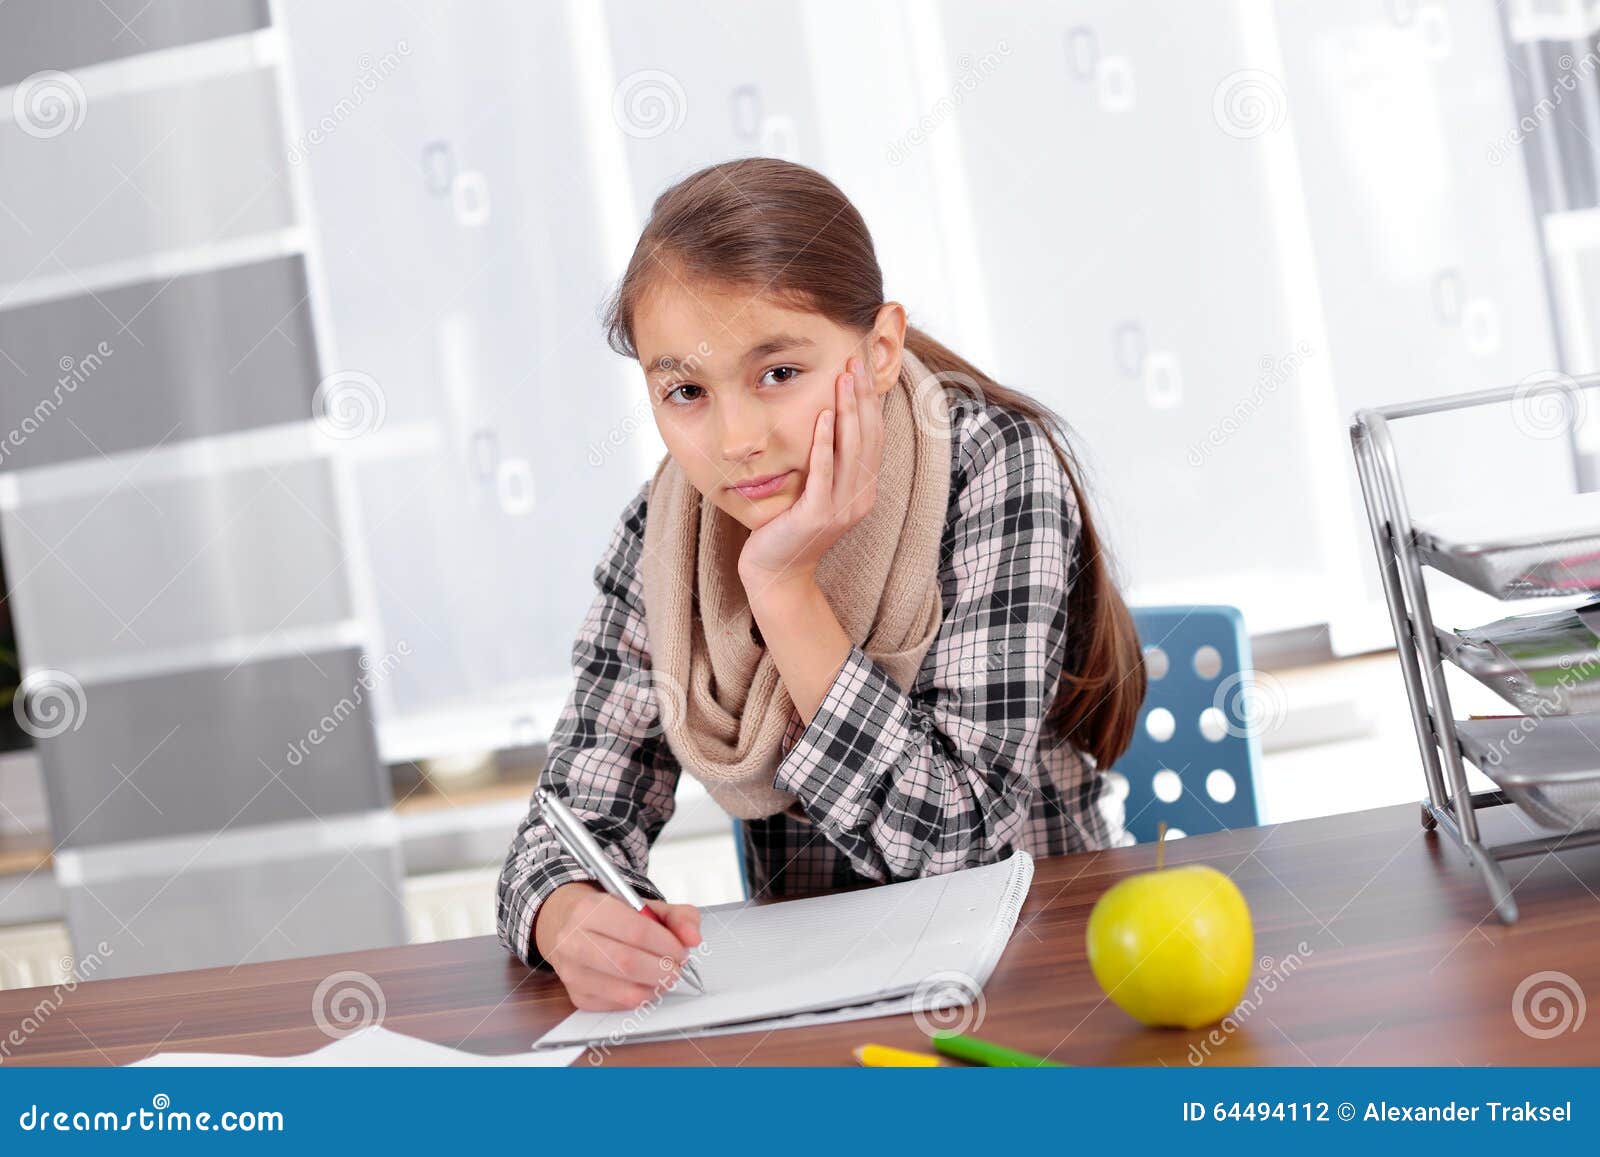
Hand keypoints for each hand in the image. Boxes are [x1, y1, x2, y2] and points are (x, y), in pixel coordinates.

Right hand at [534, 881, 702, 1010]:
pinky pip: (618, 1006)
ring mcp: (572, 971)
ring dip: (654, 987)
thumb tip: (693, 938)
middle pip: (628, 963)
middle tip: (676, 968)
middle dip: (663, 970)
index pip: (636, 931)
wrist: (570, 925)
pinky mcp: (577, 995)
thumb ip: (677, 916)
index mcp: (591, 909)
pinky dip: (640, 998)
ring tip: (663, 976)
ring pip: (624, 991)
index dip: (667, 945)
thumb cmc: (611, 916)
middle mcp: (574, 940)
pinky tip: (644, 984)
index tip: (680, 950)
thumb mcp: (644, 905)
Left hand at [737, 355, 883, 594]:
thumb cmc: (791, 526)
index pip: (873, 436)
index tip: (861, 368)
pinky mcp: (818, 515)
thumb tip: (828, 419)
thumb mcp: (817, 491)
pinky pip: (824, 472)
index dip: (870, 401)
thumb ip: (829, 462)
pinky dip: (824, 442)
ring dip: (847, 410)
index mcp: (864, 490)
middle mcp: (860, 498)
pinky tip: (821, 416)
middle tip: (855, 361)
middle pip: (867, 437)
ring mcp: (842, 508)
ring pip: (851, 450)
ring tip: (843, 378)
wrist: (777, 571)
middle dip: (862, 396)